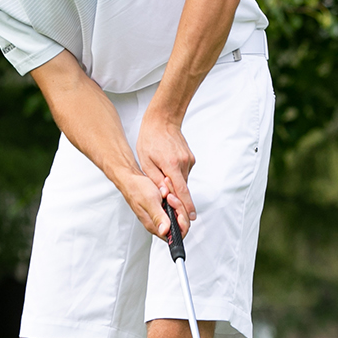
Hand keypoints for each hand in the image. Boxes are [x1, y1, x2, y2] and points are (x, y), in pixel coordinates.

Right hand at [115, 169, 175, 238]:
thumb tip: (164, 231)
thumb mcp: (149, 201)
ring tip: (168, 193)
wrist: (131, 179)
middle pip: (180, 223)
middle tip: (171, 198)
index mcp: (154, 225)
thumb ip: (158, 217)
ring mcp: (161, 215)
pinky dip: (174, 198)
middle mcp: (158, 222)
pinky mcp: (162, 208)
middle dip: (180, 209)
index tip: (180, 212)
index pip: (175, 235)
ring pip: (179, 213)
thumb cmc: (136, 189)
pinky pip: (175, 206)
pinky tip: (168, 192)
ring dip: (177, 201)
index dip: (182, 224)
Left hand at [135, 112, 195, 234]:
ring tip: (162, 175)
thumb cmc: (151, 139)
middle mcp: (184, 163)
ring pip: (183, 181)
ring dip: (174, 184)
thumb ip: (156, 180)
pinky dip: (176, 175)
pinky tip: (167, 167)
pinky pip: (183, 173)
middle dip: (176, 196)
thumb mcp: (146, 162)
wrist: (162, 120)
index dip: (187, 205)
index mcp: (172, 165)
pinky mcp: (190, 159)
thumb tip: (165, 196)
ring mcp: (189, 160)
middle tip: (167, 199)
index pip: (182, 190)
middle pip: (183, 188)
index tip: (191, 217)